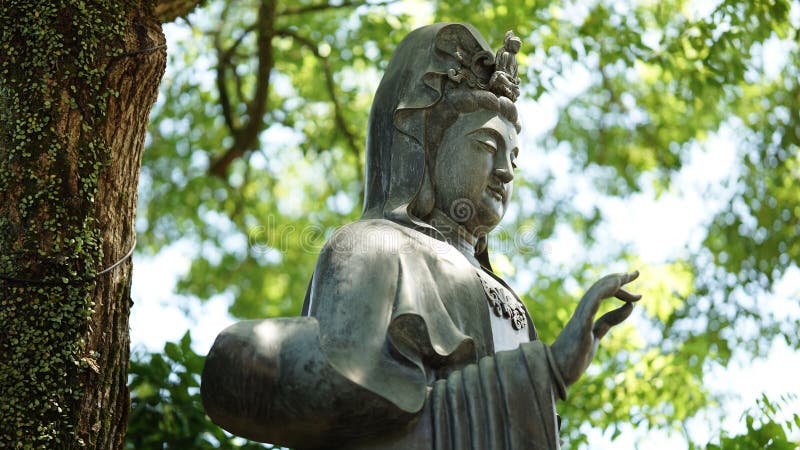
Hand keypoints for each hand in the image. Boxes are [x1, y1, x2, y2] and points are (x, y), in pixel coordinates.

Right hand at [550, 271, 641, 386]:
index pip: (601, 296)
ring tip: (628, 276)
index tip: (637, 293)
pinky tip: (615, 286)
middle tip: (635, 273)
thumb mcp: (596, 336)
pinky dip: (602, 292)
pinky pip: (591, 305)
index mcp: (584, 317)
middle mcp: (581, 314)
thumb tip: (629, 307)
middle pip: (599, 290)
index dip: (619, 290)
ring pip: (595, 293)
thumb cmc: (572, 359)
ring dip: (612, 283)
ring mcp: (579, 320)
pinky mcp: (580, 328)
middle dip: (618, 279)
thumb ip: (608, 321)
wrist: (555, 374)